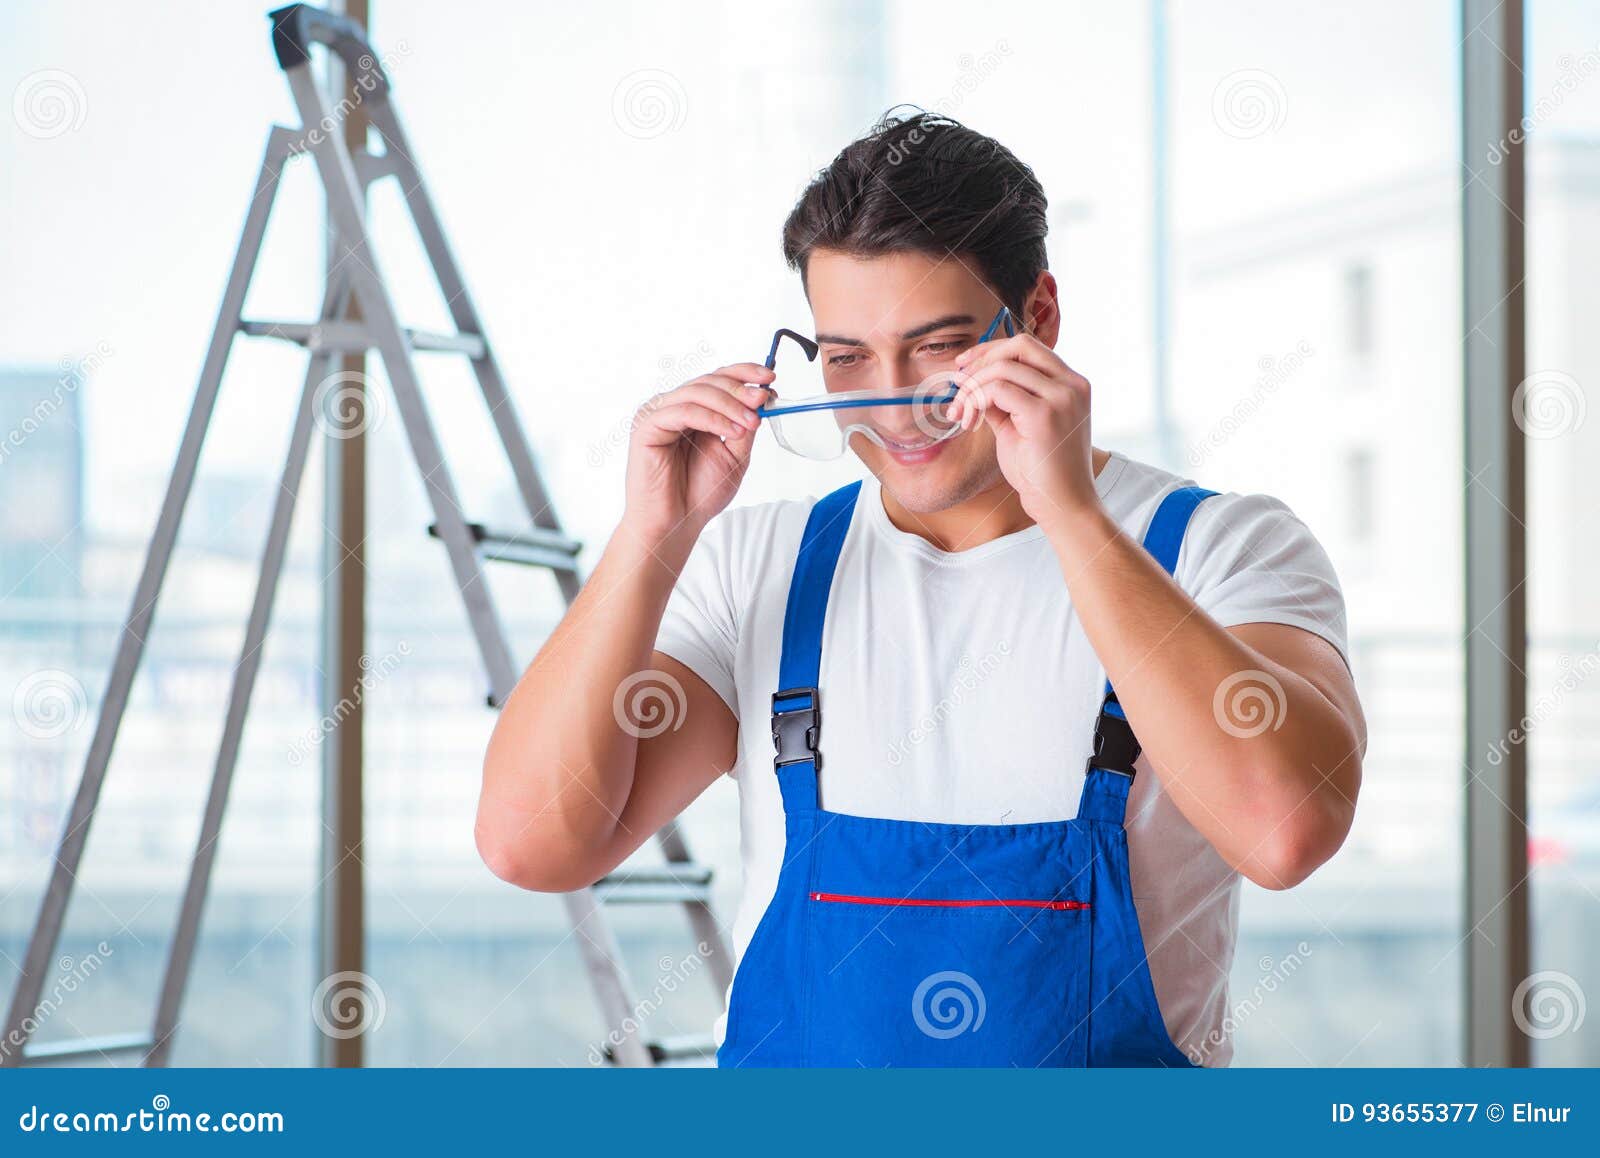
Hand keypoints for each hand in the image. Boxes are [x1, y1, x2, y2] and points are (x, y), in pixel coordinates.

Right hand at [622, 363, 772, 549]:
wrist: (676, 524)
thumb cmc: (699, 493)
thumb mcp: (735, 455)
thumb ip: (745, 426)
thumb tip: (762, 399)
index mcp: (692, 410)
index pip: (717, 379)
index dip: (743, 373)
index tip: (770, 378)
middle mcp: (673, 407)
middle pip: (708, 381)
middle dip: (740, 388)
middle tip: (763, 399)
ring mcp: (657, 414)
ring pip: (697, 392)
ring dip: (729, 404)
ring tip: (750, 422)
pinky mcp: (646, 425)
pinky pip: (683, 411)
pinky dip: (712, 418)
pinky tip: (731, 430)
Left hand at [949, 334, 1098, 529]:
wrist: (1062, 505)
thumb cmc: (1041, 471)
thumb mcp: (1019, 425)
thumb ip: (1003, 399)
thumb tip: (970, 379)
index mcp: (1071, 383)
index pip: (1028, 347)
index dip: (991, 350)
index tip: (964, 367)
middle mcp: (1072, 385)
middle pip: (1019, 346)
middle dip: (980, 361)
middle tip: (957, 385)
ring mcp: (1062, 398)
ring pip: (1003, 368)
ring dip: (971, 388)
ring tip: (960, 414)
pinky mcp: (1045, 415)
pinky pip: (998, 390)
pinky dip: (975, 401)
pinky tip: (969, 422)